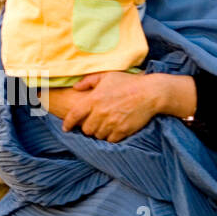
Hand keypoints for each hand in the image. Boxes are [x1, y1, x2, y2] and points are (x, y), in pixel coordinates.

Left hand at [54, 71, 170, 141]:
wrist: (150, 93)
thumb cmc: (128, 82)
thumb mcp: (107, 76)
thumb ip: (89, 81)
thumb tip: (75, 87)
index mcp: (94, 99)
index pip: (74, 115)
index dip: (68, 123)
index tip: (66, 128)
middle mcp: (101, 112)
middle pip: (86, 129)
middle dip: (87, 127)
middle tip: (93, 123)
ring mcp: (112, 123)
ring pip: (97, 135)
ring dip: (99, 132)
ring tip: (105, 125)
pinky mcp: (122, 130)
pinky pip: (110, 140)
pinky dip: (110, 137)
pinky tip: (114, 130)